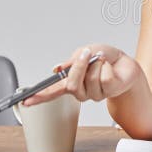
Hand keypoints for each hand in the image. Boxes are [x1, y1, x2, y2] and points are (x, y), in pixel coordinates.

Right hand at [23, 44, 141, 105]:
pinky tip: (109, 66)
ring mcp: (94, 94)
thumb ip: (73, 59)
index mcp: (71, 81)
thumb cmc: (105, 57)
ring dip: (96, 63)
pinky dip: (107, 66)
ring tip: (101, 59)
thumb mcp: (87, 50)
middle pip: (72, 85)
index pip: (52, 90)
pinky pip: (105, 78)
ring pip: (90, 79)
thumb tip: (59, 68)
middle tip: (86, 53)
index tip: (26, 100)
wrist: (125, 63)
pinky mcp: (108, 92)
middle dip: (79, 66)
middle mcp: (80, 90)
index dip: (39, 96)